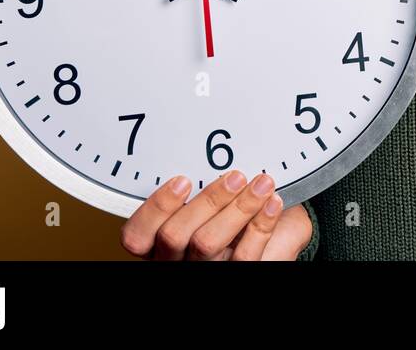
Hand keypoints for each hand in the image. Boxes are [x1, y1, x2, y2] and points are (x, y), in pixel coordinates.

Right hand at [120, 171, 312, 260]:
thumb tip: (219, 142)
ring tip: (261, 184)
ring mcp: (207, 269)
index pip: (137, 235)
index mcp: (163, 241)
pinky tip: (272, 204)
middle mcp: (179, 259)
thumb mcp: (218, 200)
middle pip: (172, 236)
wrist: (278, 243)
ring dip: (237, 209)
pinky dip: (261, 225)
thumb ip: (209, 178)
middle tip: (234, 176)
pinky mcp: (239, 273)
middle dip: (205, 201)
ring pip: (206, 244)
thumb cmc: (243, 219)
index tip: (182, 181)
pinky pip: (243, 257)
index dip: (154, 208)